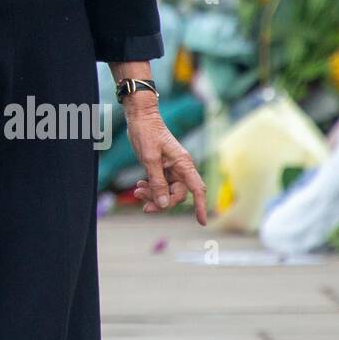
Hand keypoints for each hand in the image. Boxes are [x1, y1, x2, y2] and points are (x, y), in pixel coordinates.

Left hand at [124, 103, 207, 224]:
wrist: (139, 117)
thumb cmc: (146, 132)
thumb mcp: (149, 158)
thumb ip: (157, 182)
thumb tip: (164, 204)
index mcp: (183, 163)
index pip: (197, 189)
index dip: (200, 206)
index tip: (201, 222)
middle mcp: (180, 167)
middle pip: (177, 194)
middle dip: (161, 201)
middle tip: (141, 201)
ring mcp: (171, 168)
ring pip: (166, 191)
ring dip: (153, 195)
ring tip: (137, 191)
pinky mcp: (161, 167)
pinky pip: (159, 184)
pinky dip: (150, 188)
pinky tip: (139, 185)